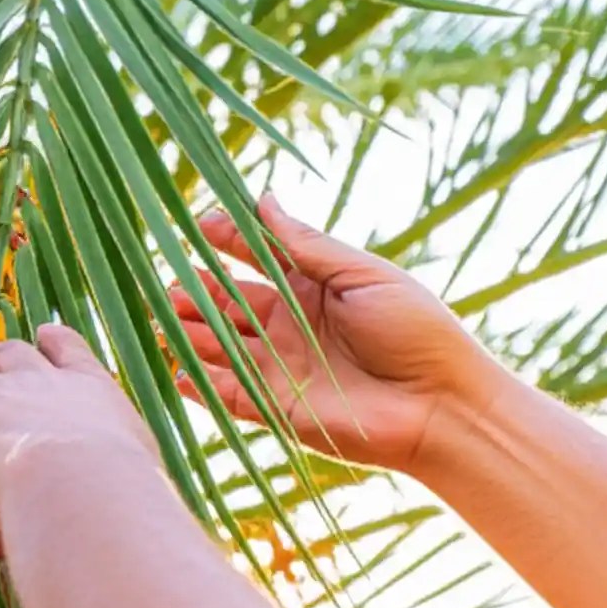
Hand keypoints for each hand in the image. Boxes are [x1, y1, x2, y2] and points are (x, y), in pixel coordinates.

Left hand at [0, 324, 157, 512]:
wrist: (83, 485)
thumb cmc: (124, 490)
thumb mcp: (131, 473)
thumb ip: (111, 473)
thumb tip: (96, 499)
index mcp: (90, 390)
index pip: (72, 356)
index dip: (57, 344)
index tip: (46, 332)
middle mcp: (41, 383)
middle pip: (5, 356)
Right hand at [172, 194, 501, 471]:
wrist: (442, 406)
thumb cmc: (415, 331)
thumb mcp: (362, 275)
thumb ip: (306, 245)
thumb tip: (263, 199)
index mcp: (312, 288)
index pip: (257, 257)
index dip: (227, 241)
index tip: (199, 224)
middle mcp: (289, 325)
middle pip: (228, 302)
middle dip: (196, 291)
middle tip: (168, 281)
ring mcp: (280, 366)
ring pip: (220, 345)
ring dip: (190, 332)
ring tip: (164, 317)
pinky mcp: (276, 408)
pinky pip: (227, 393)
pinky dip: (199, 382)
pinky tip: (175, 368)